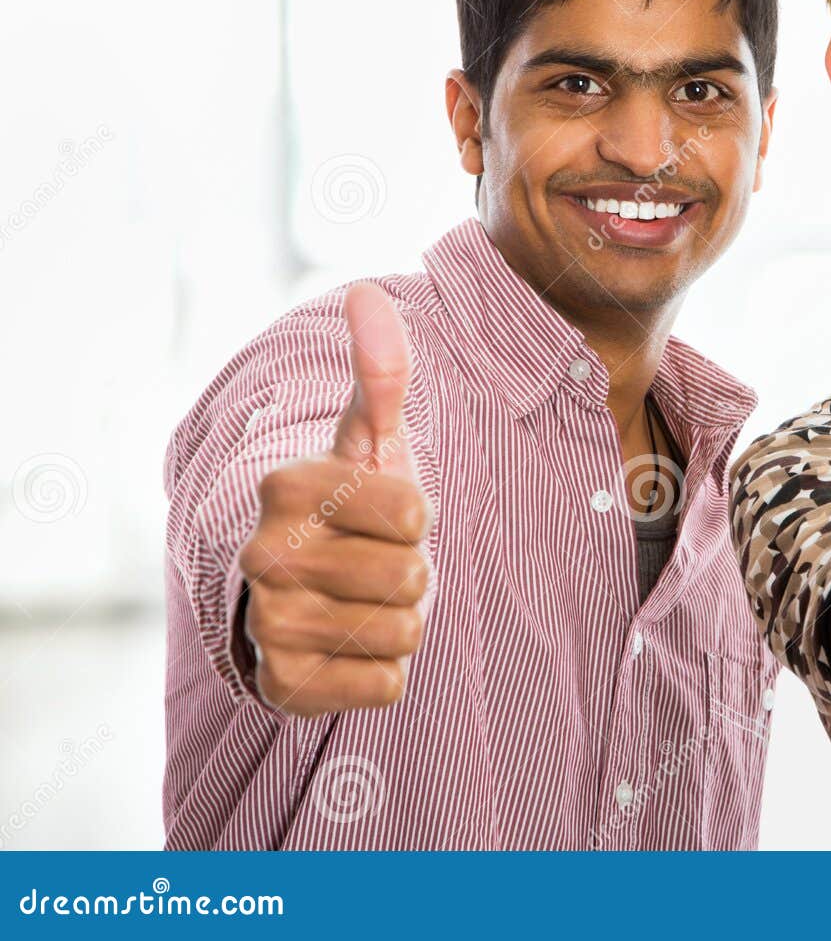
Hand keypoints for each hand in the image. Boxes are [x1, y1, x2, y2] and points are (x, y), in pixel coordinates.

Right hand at [239, 282, 432, 716]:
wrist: (314, 595)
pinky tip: (351, 648)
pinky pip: (386, 685)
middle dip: (413, 573)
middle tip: (378, 564)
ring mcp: (269, 624)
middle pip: (410, 577)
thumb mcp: (374, 440)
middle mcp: (264, 555)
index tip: (386, 515)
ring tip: (367, 603)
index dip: (418, 516)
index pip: (413, 511)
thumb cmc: (355, 509)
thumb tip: (368, 292)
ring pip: (403, 632)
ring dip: (404, 621)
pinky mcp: (284, 686)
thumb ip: (382, 371)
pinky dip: (386, 671)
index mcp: (286, 486)